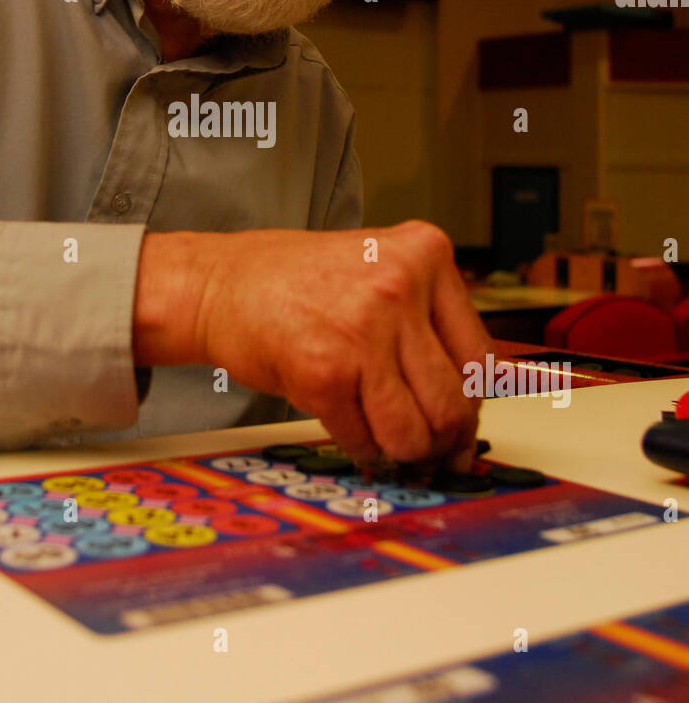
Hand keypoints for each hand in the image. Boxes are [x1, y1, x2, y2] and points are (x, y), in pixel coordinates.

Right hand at [134, 223, 492, 467]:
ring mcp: (364, 328)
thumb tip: (469, 406)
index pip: (481, 357)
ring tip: (383, 438)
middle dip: (441, 440)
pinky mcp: (326, 370)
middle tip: (426, 449)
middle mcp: (401, 285)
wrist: (220, 283)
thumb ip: (427, 320)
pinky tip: (346, 424)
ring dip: (400, 449)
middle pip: (454, 401)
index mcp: (426, 253)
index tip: (463, 428)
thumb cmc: (297, 284)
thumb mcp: (379, 272)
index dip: (472, 406)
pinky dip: (360, 447)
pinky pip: (365, 438)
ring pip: (414, 430)